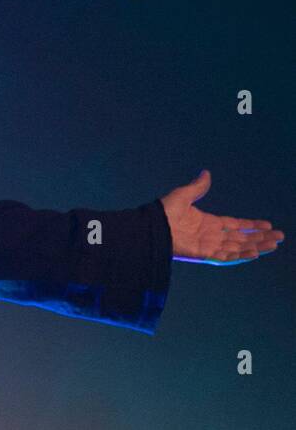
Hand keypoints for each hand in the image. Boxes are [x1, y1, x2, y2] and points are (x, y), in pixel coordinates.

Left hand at [159, 170, 282, 264]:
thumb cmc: (162, 212)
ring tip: (274, 244)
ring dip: (256, 246)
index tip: (268, 225)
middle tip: (280, 237)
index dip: (252, 226)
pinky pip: (226, 257)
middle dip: (260, 238)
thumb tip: (206, 173)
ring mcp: (208, 246)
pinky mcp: (203, 255)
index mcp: (208, 223)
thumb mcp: (183, 195)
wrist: (149, 226)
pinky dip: (240, 256)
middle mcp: (210, 236)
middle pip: (241, 238)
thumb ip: (198, 187)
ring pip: (238, 248)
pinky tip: (256, 253)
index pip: (235, 225)